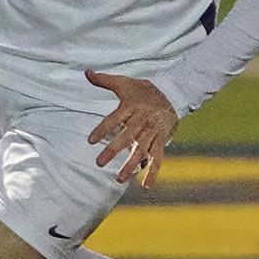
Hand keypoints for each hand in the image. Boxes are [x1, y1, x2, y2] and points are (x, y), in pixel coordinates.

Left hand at [85, 70, 178, 186]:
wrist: (172, 94)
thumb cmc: (143, 91)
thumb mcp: (124, 83)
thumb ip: (104, 80)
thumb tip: (86, 72)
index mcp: (131, 108)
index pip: (114, 119)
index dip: (102, 129)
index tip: (90, 140)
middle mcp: (141, 122)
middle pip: (126, 138)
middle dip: (113, 150)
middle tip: (99, 163)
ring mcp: (152, 133)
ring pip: (141, 151)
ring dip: (131, 165)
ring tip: (119, 178)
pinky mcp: (160, 141)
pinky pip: (158, 158)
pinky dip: (153, 173)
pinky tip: (145, 186)